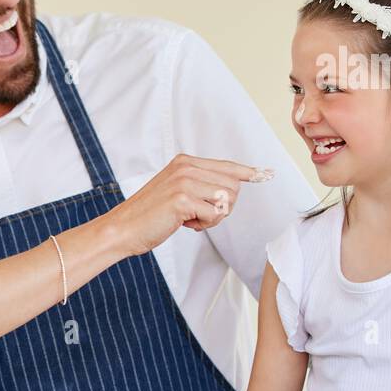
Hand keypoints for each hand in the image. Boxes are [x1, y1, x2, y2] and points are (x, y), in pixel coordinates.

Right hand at [109, 154, 271, 255]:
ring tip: (191, 219)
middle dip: (223, 207)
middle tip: (199, 216)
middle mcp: (186, 166)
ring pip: (227, 199)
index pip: (227, 166)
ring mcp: (184, 181)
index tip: (267, 173)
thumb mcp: (176, 192)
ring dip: (214, 217)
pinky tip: (184, 224)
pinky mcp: (182, 199)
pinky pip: (215, 215)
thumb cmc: (150, 216)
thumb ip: (200, 185)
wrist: (123, 229)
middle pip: (233, 185)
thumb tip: (232, 190)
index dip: (249, 172)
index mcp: (185, 161)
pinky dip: (204, 225)